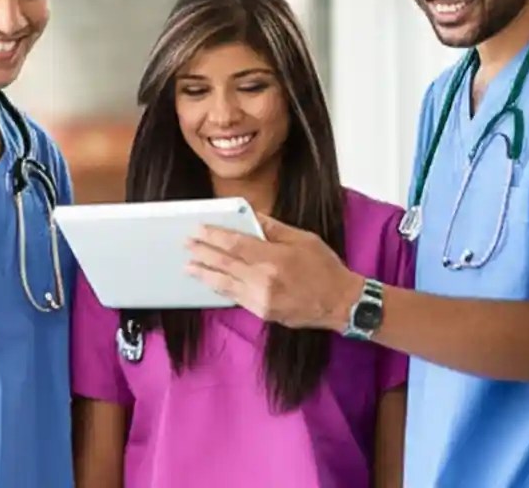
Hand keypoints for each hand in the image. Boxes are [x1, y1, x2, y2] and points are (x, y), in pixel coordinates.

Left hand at [185, 213, 363, 330]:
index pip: (235, 243)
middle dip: (203, 252)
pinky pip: (235, 298)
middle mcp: (263, 279)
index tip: (199, 230)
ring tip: (189, 266)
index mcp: (273, 257)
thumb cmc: (325, 268)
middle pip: (225, 263)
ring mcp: (261, 298)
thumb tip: (251, 216)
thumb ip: (273, 228)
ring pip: (225, 284)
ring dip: (205, 273)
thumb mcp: (302, 238)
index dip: (213, 236)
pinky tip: (211, 282)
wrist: (341, 303)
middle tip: (187, 244)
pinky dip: (220, 289)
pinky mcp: (263, 312)